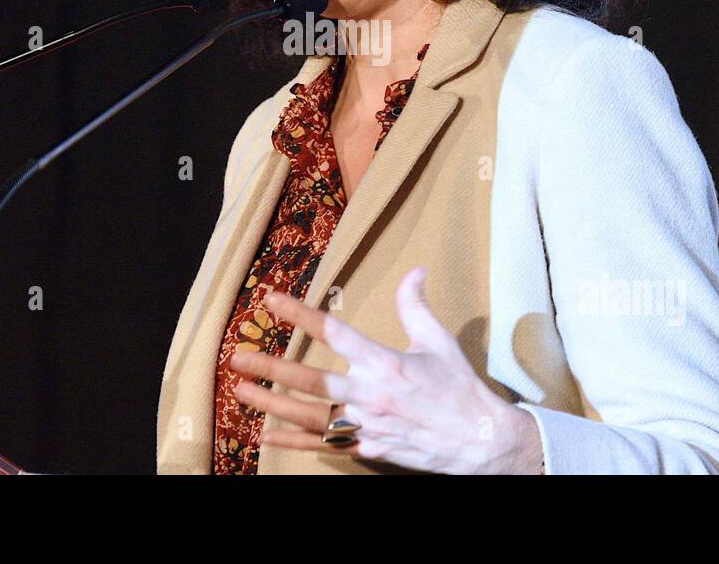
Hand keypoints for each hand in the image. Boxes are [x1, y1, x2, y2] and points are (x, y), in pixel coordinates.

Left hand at [229, 266, 543, 473]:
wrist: (480, 442)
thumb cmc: (459, 389)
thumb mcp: (440, 342)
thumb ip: (416, 306)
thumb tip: (415, 269)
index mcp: (386, 363)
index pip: (335, 332)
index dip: (300, 314)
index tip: (273, 299)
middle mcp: (371, 395)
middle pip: (310, 379)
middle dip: (271, 366)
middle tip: (239, 355)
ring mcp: (366, 425)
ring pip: (308, 415)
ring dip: (271, 403)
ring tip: (240, 390)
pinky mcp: (367, 447)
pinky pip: (321, 444)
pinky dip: (291, 442)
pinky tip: (264, 436)